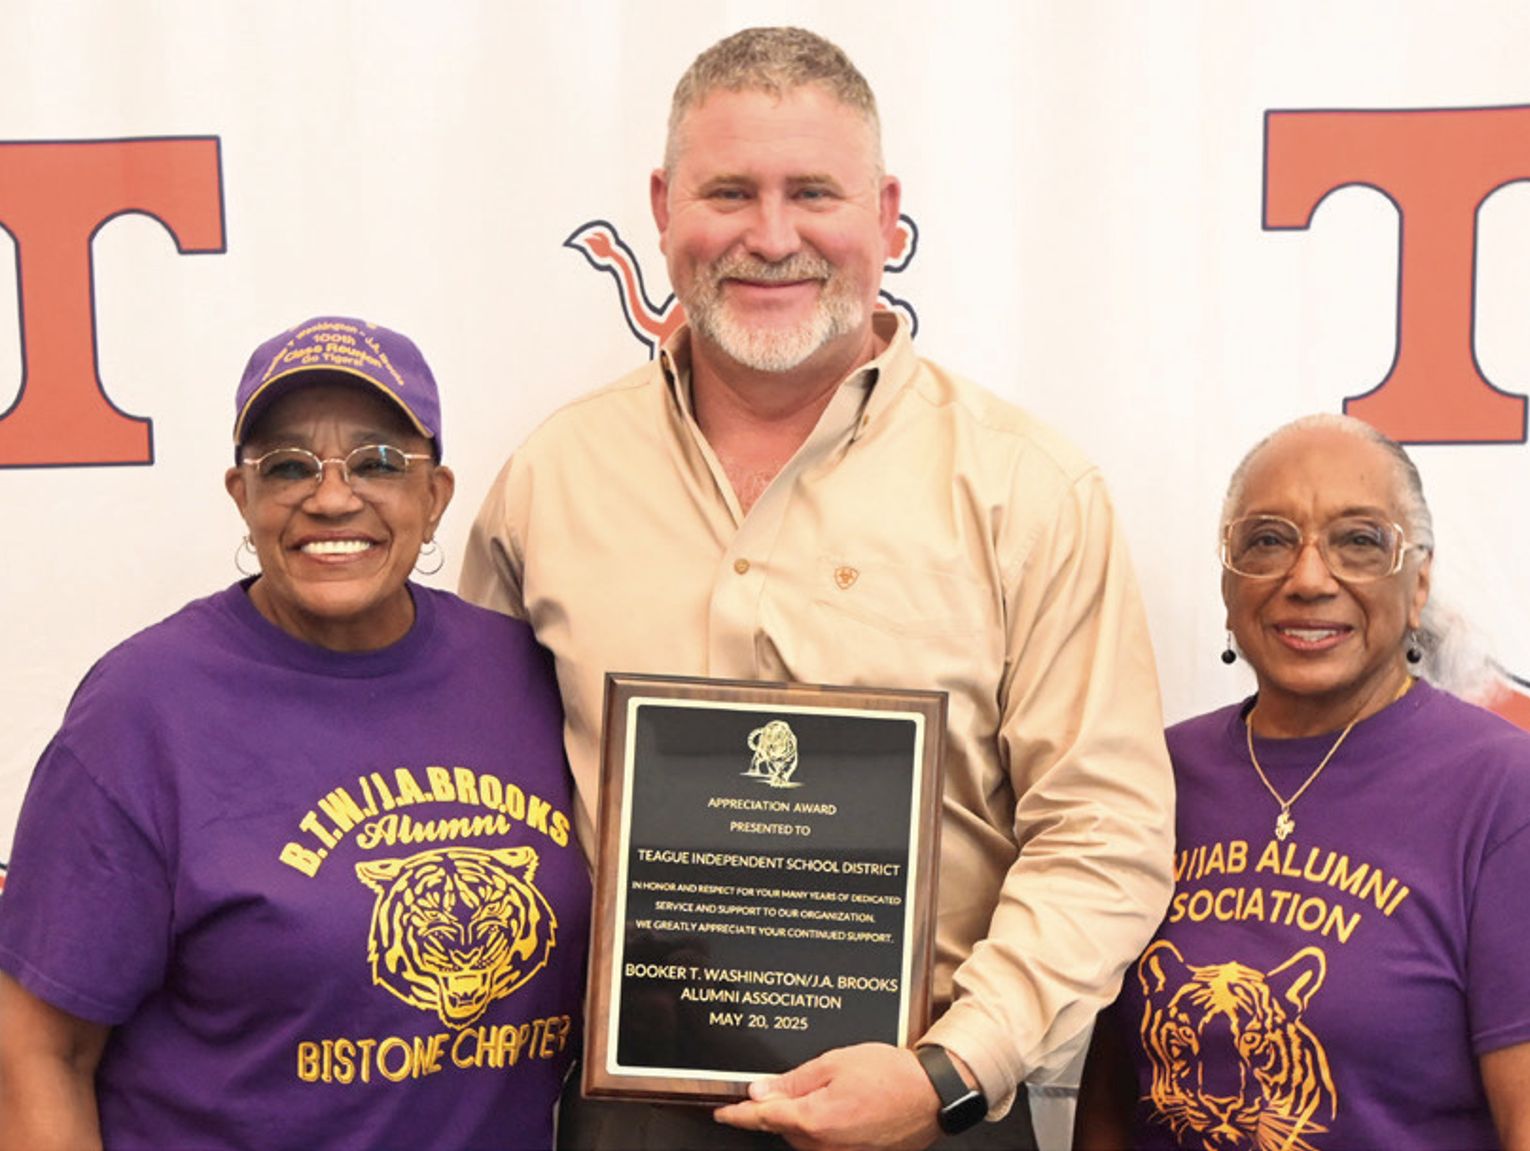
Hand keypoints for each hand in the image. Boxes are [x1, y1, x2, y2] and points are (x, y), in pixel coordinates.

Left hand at [713, 1042, 940, 1150]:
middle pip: (784, 1127)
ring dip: (806, 1117)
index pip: (763, 1118)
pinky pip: (827, 1143)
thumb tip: (760, 1091)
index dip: (738, 1113)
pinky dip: (825, 1126)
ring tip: (834, 1090)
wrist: (932, 1096)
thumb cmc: (890, 1075)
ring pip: (805, 1137)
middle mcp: (824, 1147)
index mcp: (814, 1120)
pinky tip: (845, 1105)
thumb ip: (794, 1080)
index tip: (721, 1111)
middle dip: (782, 1107)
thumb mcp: (835, 1063)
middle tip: (799, 1082)